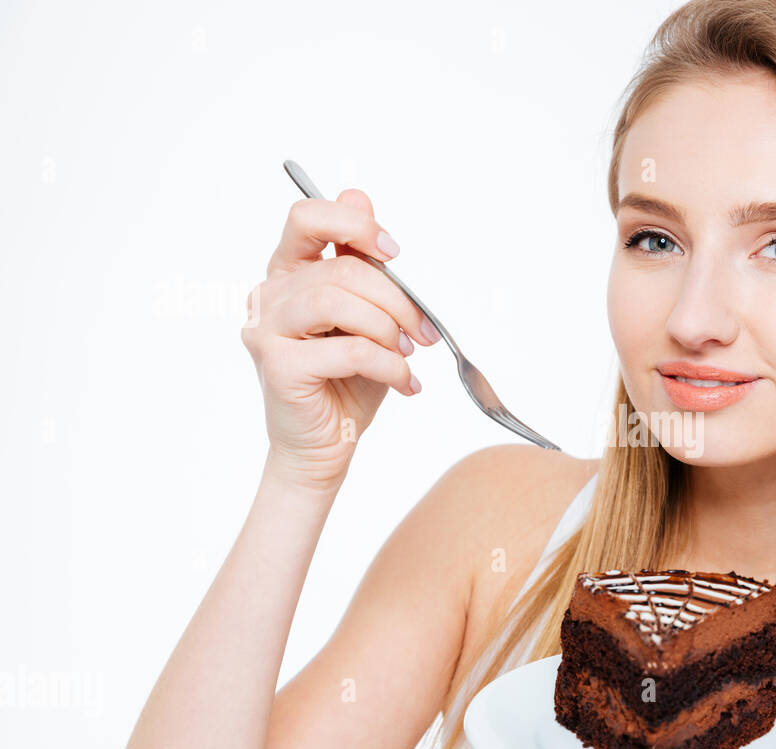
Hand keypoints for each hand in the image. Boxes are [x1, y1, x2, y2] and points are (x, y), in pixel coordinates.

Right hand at [242, 189, 440, 492]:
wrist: (326, 445)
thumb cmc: (347, 382)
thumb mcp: (368, 315)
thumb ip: (362, 262)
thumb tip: (358, 192)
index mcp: (290, 273)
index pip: (307, 217)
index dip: (354, 223)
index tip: (394, 254)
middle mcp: (270, 295)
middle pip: (342, 269)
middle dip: (398, 299)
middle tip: (423, 332)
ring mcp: (267, 328)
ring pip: (338, 301)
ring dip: (388, 329)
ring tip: (407, 356)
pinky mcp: (278, 364)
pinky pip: (347, 348)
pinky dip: (388, 365)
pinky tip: (404, 383)